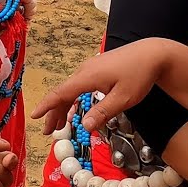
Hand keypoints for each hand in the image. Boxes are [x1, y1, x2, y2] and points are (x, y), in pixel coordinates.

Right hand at [29, 38, 175, 133]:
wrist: (153, 54)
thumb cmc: (139, 75)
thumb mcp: (123, 99)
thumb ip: (102, 112)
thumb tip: (84, 127)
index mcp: (87, 77)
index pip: (60, 93)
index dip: (46, 106)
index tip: (34, 116)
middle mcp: (85, 70)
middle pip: (63, 93)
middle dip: (54, 112)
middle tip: (48, 132)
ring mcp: (90, 68)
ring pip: (71, 89)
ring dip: (64, 106)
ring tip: (59, 125)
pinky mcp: (97, 68)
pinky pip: (79, 85)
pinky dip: (73, 98)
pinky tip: (75, 108)